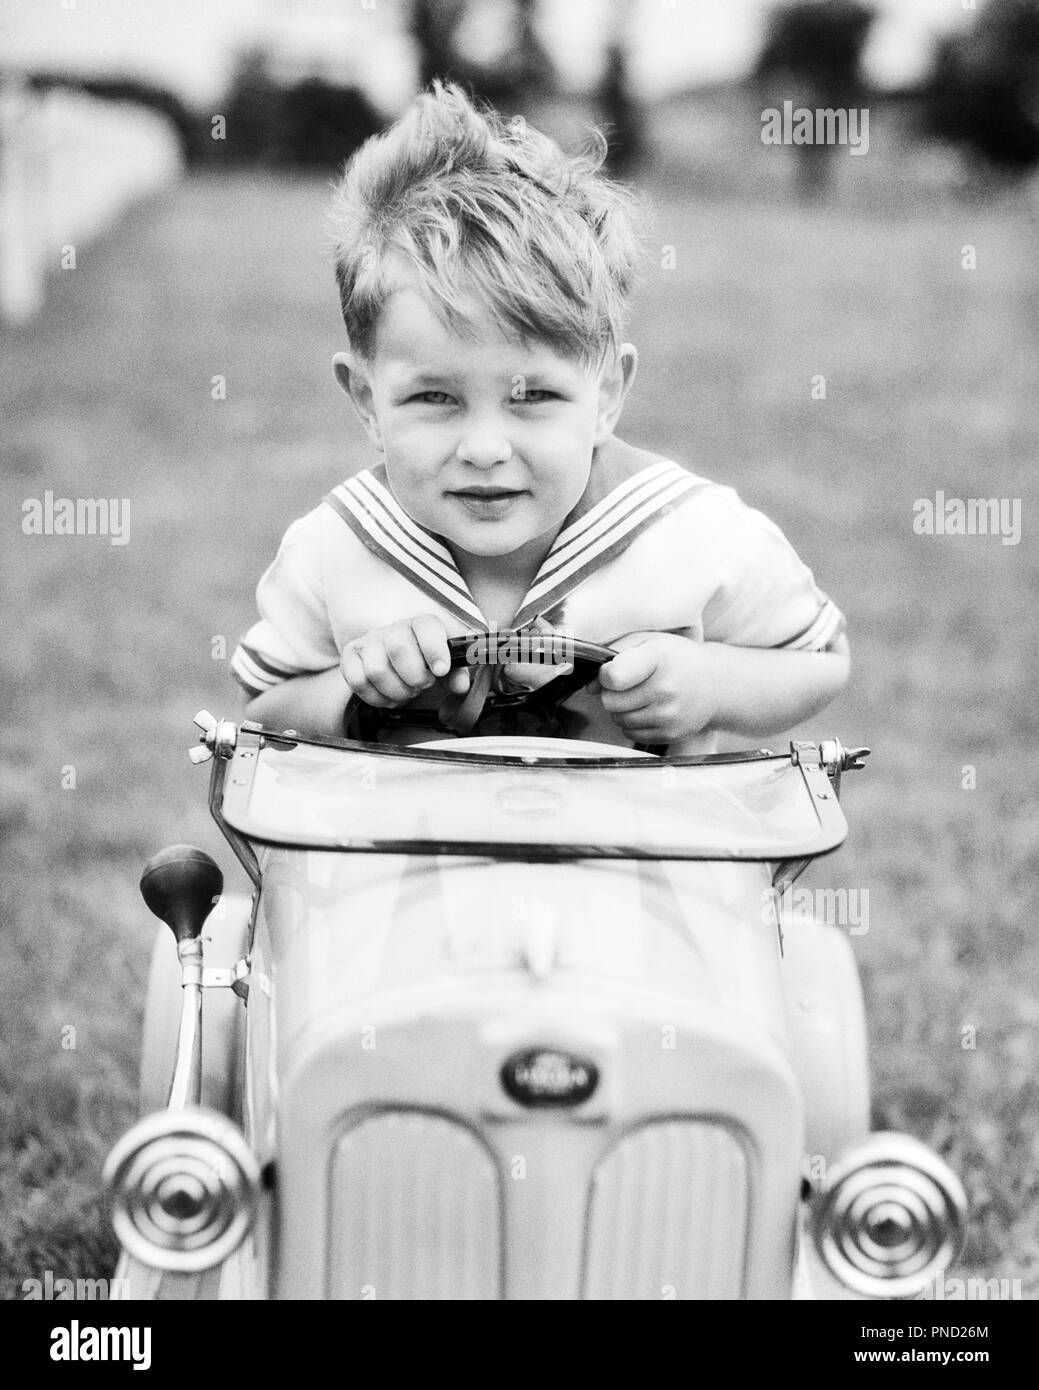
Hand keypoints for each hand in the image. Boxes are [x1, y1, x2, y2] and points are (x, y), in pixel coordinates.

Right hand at [341, 616, 470, 707]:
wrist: (398, 660)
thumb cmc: (425, 661)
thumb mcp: (447, 665)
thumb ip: (457, 673)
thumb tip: (460, 684)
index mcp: (421, 624)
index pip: (427, 627)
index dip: (435, 650)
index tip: (441, 670)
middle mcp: (393, 629)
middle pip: (398, 648)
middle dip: (415, 676)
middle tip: (423, 684)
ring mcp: (370, 642)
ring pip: (377, 670)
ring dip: (396, 690)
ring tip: (407, 691)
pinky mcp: (351, 656)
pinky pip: (357, 681)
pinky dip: (376, 697)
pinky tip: (389, 696)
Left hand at [593, 633, 717, 742]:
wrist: (715, 684)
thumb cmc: (677, 659)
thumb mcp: (648, 641)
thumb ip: (613, 655)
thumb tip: (589, 686)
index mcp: (658, 659)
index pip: (613, 677)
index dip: (605, 675)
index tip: (613, 670)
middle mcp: (665, 689)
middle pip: (610, 702)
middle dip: (613, 693)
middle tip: (630, 684)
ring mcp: (668, 715)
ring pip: (619, 720)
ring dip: (623, 709)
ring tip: (641, 695)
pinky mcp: (669, 734)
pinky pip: (631, 734)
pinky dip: (634, 722)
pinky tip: (649, 708)